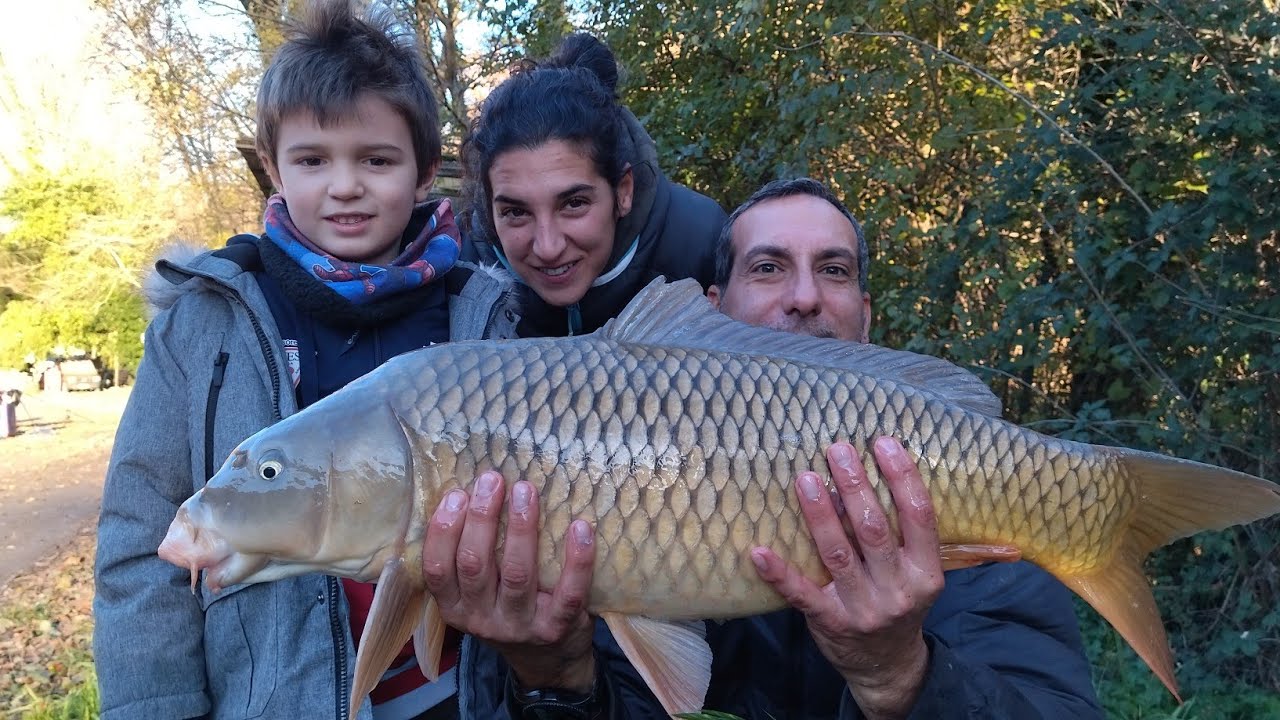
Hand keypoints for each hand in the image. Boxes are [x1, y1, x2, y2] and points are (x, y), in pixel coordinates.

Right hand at [422, 470, 596, 691]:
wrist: (548, 662)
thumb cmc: (509, 609)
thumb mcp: (477, 593)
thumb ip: (471, 556)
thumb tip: (474, 491)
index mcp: (455, 607)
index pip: (438, 569)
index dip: (444, 530)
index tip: (457, 494)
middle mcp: (481, 618)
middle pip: (475, 564)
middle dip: (482, 518)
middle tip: (492, 480)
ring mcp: (520, 626)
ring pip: (517, 574)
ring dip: (522, 528)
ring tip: (525, 491)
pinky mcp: (556, 628)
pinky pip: (568, 592)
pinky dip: (577, 559)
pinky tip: (580, 528)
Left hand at [750, 438, 943, 719]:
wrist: (887, 667)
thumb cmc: (899, 604)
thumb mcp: (916, 574)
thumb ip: (900, 534)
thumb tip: (865, 473)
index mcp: (926, 571)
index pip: (919, 515)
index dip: (902, 476)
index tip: (882, 442)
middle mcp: (898, 589)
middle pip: (874, 529)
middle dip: (854, 486)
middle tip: (837, 449)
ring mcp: (863, 608)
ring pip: (838, 554)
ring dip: (819, 514)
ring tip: (805, 478)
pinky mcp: (830, 622)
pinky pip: (801, 594)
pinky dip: (779, 572)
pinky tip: (759, 551)